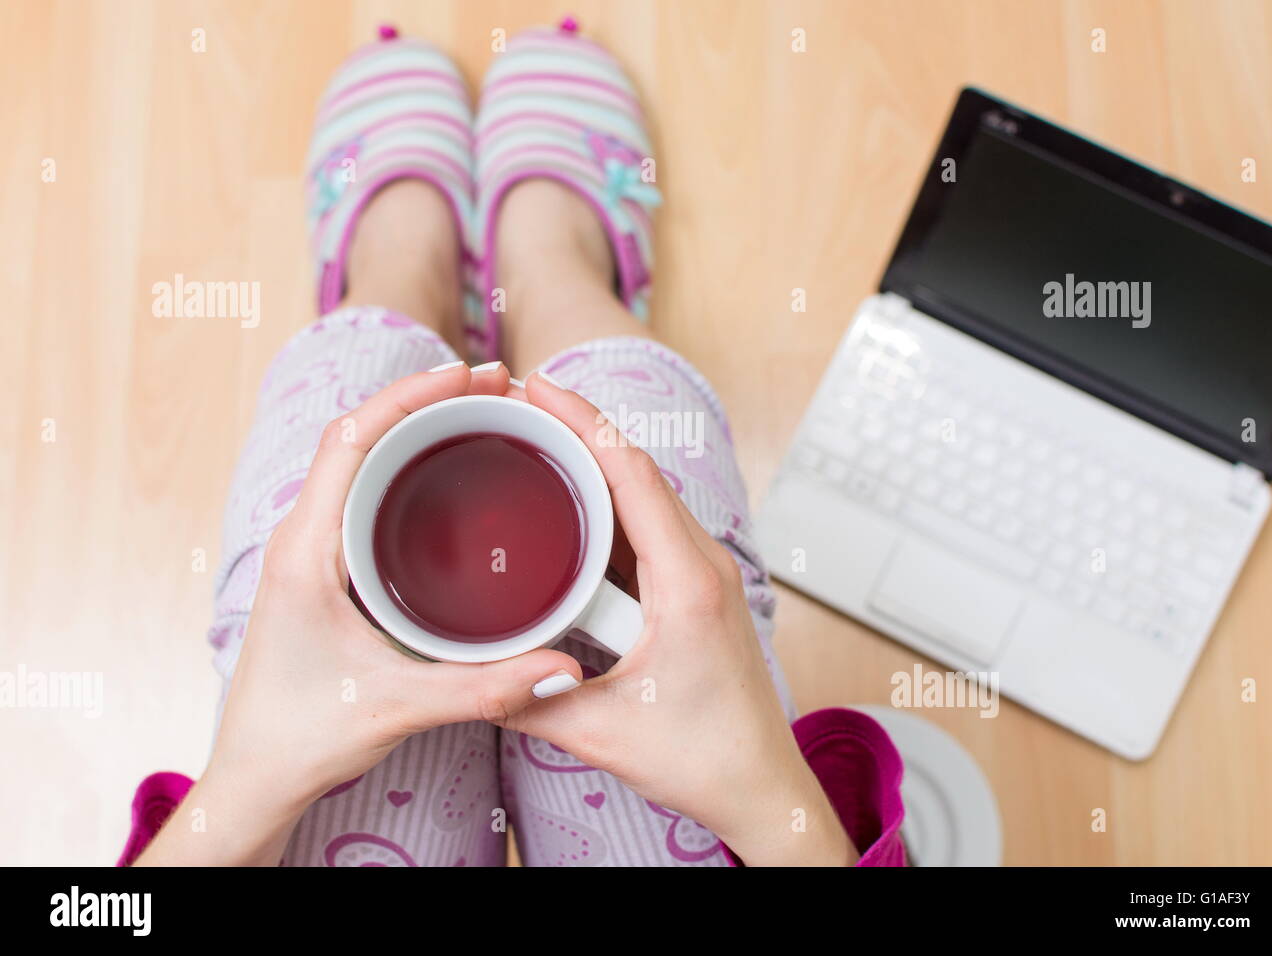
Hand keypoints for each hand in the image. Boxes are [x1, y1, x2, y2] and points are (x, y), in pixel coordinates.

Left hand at [135, 362, 582, 864]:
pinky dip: (405, 464)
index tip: (469, 375)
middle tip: (495, 384)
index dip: (408, 396)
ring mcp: (309, 551)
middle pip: (356, 434)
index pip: (349, 440)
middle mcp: (301, 538)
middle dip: (424, 398)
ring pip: (357, 459)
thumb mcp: (397, 706)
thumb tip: (561, 665)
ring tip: (480, 411)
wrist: (257, 775)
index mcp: (305, 551)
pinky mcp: (324, 569)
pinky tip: (448, 475)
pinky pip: (362, 492)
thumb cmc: (302, 736)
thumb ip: (483, 687)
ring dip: (413, 425)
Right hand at [502, 372, 858, 866]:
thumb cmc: (703, 758)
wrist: (760, 786)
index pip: (633, 474)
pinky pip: (649, 529)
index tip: (536, 387)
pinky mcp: (697, 589)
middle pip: (638, 470)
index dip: (583, 421)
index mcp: (689, 582)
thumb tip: (469, 669)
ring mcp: (704, 574)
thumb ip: (528, 698)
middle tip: (516, 406)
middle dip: (578, 428)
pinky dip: (608, 507)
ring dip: (594, 465)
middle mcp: (704, 564)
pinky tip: (568, 508)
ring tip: (534, 442)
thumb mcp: (600, 731)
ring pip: (645, 496)